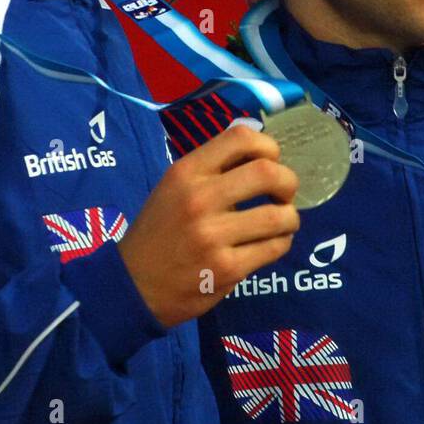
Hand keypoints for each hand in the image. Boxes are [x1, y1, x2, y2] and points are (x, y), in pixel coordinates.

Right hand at [118, 123, 299, 327]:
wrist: (134, 285)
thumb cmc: (160, 230)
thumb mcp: (175, 187)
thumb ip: (213, 168)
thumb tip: (262, 151)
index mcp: (187, 172)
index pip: (241, 138)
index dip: (269, 146)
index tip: (271, 162)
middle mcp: (200, 198)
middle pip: (268, 173)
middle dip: (288, 182)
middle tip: (285, 193)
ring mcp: (213, 236)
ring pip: (278, 216)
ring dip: (289, 217)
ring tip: (283, 220)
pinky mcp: (227, 269)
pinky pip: (274, 247)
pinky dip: (282, 242)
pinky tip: (271, 242)